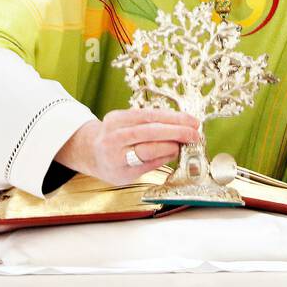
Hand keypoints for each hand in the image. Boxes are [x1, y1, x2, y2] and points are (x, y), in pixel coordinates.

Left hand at [55, 108, 200, 186]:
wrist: (91, 151)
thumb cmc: (113, 167)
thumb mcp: (129, 175)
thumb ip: (152, 162)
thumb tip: (177, 148)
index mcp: (113, 158)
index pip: (145, 150)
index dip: (166, 147)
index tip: (183, 147)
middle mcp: (112, 137)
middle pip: (148, 130)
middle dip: (175, 131)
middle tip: (195, 134)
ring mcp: (114, 122)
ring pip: (149, 117)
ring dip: (174, 118)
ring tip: (193, 123)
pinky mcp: (119, 112)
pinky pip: (146, 111)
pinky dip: (165, 114)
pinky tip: (180, 117)